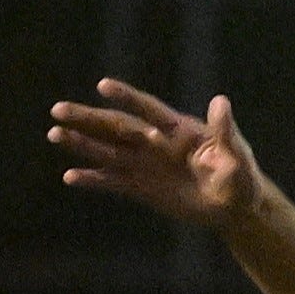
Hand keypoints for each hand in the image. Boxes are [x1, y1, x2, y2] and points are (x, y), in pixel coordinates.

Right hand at [49, 77, 273, 229]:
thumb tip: (221, 102)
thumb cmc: (241, 176)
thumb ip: (225, 131)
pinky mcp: (142, 188)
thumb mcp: (237, 154)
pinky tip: (70, 176)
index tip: (103, 86)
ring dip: (81, 144)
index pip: (148, 109)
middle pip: (116, 127)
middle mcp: (156, 144)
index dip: (127, 98)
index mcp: (178, 130)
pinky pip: (113, 181)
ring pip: (108, 152)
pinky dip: (93, 178)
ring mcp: (146, 165)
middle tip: (58, 109)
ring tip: (54, 134)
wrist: (235, 207)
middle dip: (88, 118)